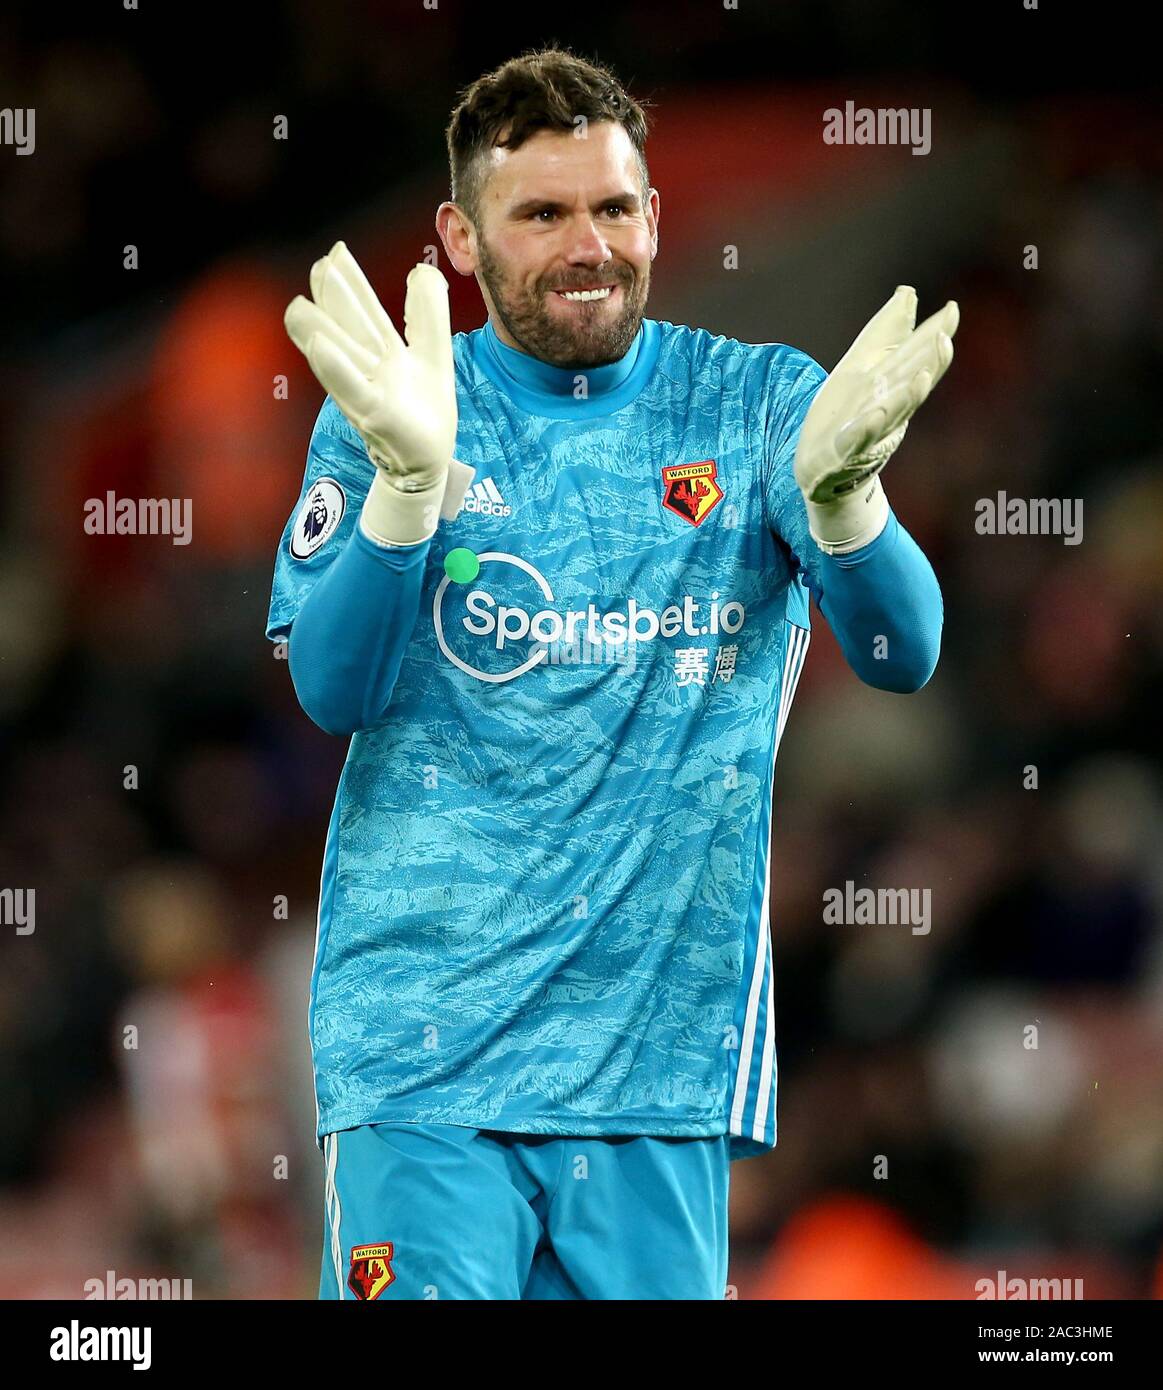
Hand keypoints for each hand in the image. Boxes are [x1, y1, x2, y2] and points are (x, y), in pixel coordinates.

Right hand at [285, 242, 459, 545]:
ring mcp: (370, 392)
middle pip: (351, 328)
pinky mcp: (376, 416)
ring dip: (319, 331)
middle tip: (321, 267)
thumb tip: (421, 268)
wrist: (429, 461)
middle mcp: (372, 369)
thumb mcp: (434, 354)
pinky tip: (320, 348)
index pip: (367, 312)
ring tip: (297, 307)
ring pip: (342, 356)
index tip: (336, 253)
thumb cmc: (425, 410)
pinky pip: (353, 390)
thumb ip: (428, 314)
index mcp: (386, 352)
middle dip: (336, 299)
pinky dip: (336, 369)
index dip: (353, 284)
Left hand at [795, 286, 958, 551]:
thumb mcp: (862, 366)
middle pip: (911, 384)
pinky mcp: (844, 452)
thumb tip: (908, 292)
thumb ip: (886, 332)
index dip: (933, 335)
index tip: (950, 310)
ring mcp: (869, 432)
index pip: (916, 357)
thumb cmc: (846, 411)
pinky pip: (857, 441)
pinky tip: (872, 415)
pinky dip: (866, 429)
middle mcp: (888, 408)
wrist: (819, 464)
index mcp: (892, 386)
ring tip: (919, 377)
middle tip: (943, 338)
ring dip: (907, 397)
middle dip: (929, 364)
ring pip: (893, 413)